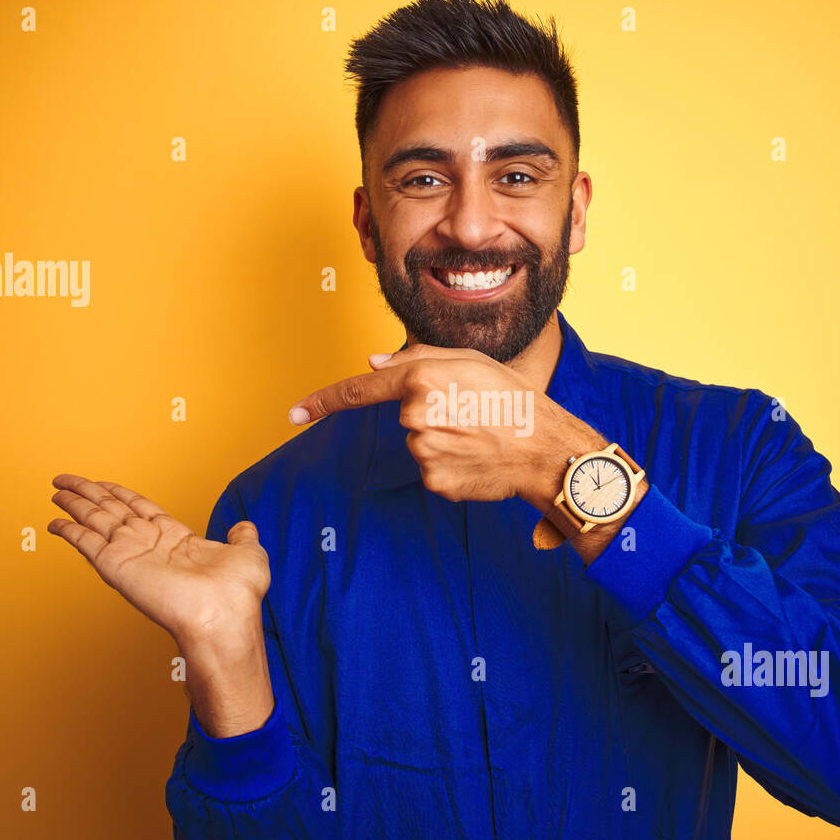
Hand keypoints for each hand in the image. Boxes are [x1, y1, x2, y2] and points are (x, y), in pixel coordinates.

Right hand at [47, 474, 275, 735]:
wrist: (224, 616)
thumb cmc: (238, 594)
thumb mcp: (248, 553)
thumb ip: (242, 536)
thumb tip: (245, 527)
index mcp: (175, 538)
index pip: (139, 507)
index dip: (119, 493)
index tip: (101, 483)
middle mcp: (150, 545)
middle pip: (111, 509)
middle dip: (88, 493)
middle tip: (66, 480)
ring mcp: (131, 555)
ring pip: (95, 520)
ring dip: (75, 504)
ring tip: (57, 489)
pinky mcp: (116, 567)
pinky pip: (86, 543)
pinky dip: (69, 531)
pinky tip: (55, 521)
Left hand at [288, 344, 606, 512]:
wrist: (546, 448)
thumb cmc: (513, 398)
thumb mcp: (470, 361)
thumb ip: (416, 358)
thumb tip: (373, 364)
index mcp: (421, 378)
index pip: (360, 390)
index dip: (323, 401)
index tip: (293, 413)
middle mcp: (416, 415)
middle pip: (404, 415)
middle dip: (431, 414)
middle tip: (472, 413)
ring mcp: (423, 452)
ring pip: (418, 444)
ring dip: (443, 440)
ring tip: (480, 434)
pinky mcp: (434, 481)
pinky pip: (431, 470)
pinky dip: (451, 465)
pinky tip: (478, 458)